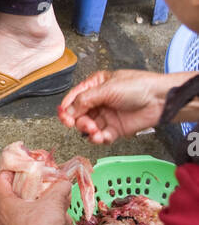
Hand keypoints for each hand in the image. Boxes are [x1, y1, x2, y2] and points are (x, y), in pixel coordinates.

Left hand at [0, 171, 72, 224]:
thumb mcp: (54, 201)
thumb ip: (59, 188)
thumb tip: (64, 182)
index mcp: (5, 205)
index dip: (6, 174)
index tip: (14, 170)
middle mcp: (1, 220)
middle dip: (8, 193)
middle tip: (18, 189)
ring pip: (2, 220)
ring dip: (9, 213)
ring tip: (21, 210)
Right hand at [57, 69, 173, 143]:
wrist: (160, 100)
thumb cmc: (137, 86)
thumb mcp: (107, 88)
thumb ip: (85, 100)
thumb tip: (68, 111)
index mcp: (95, 86)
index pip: (74, 98)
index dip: (66, 108)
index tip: (64, 118)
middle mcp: (99, 101)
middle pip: (79, 114)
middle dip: (78, 121)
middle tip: (83, 125)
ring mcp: (107, 116)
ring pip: (89, 127)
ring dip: (89, 131)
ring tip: (95, 131)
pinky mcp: (115, 129)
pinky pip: (101, 136)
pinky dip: (99, 139)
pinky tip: (101, 137)